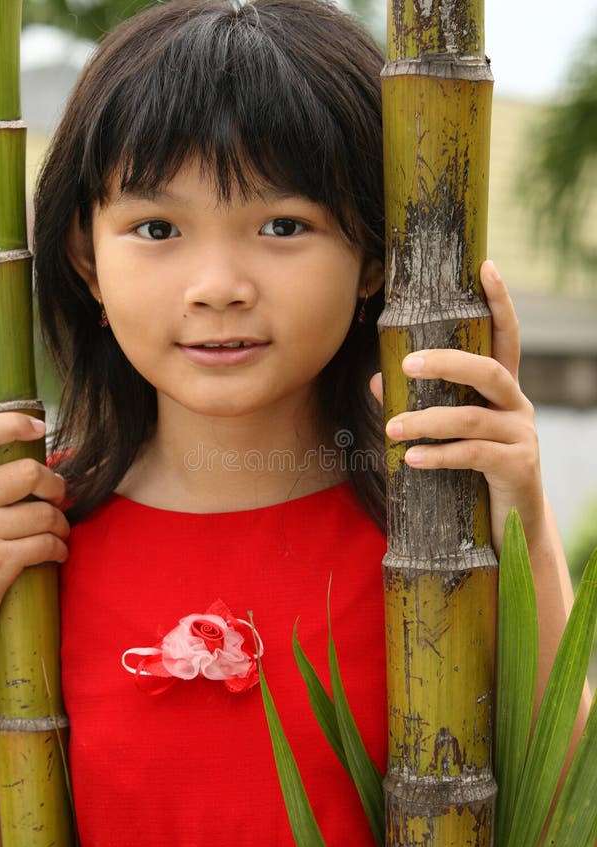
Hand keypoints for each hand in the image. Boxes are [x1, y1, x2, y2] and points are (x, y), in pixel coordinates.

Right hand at [0, 413, 69, 608]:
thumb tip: (34, 459)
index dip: (11, 423)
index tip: (36, 425)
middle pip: (29, 474)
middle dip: (54, 485)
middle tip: (58, 496)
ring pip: (43, 513)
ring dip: (59, 524)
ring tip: (59, 532)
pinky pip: (42, 544)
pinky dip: (57, 548)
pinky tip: (56, 553)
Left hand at [370, 260, 543, 554]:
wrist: (514, 528)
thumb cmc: (476, 472)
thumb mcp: (451, 436)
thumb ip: (420, 405)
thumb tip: (376, 380)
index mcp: (503, 393)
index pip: (507, 337)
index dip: (500, 302)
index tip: (486, 266)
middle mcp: (518, 408)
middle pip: (488, 371)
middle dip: (447, 363)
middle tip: (406, 363)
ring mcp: (521, 437)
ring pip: (472, 419)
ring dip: (427, 421)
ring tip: (391, 428)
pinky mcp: (518, 469)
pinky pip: (473, 456)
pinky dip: (438, 456)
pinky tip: (410, 459)